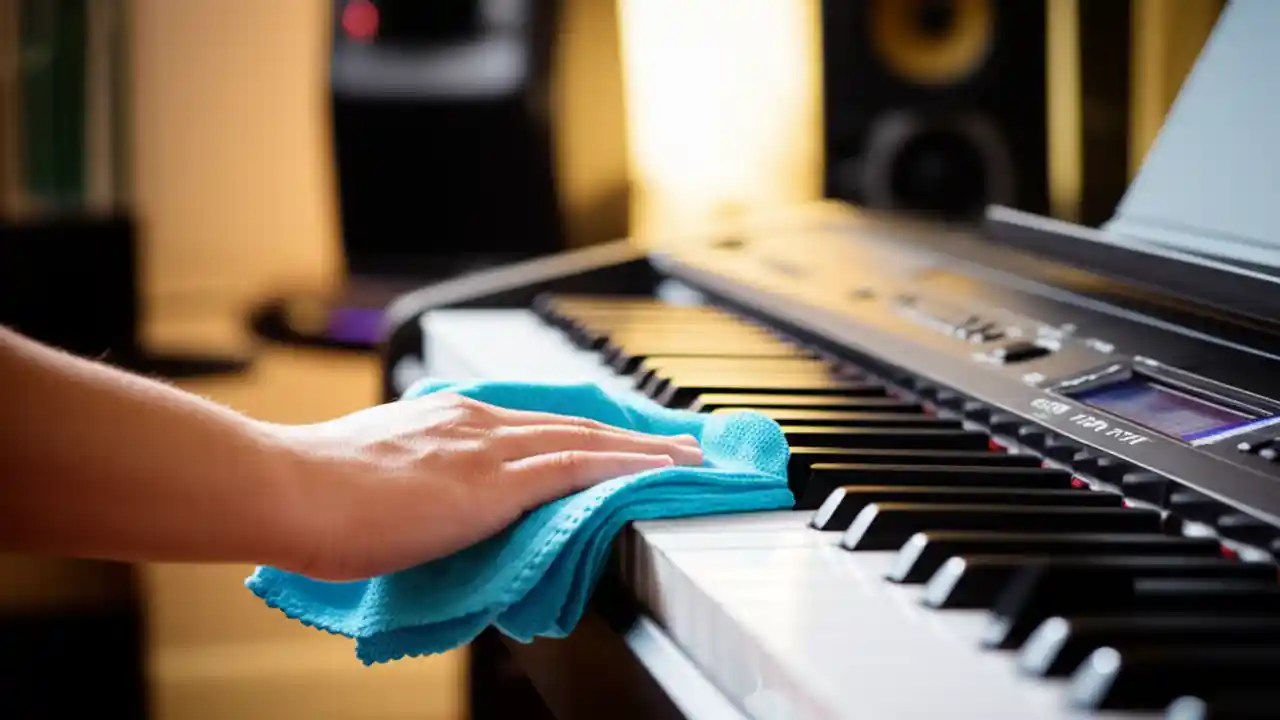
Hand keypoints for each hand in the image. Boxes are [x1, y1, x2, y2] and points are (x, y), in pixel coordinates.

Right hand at [266, 392, 701, 580]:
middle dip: (633, 434)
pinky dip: (621, 468)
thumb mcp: (378, 470)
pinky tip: (654, 475)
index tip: (621, 436)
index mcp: (449, 417)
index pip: (537, 421)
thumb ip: (418, 477)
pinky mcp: (490, 482)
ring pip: (587, 440)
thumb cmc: (315, 492)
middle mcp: (476, 421)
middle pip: (575, 422)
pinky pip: (573, 468)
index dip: (587, 429)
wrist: (290, 488)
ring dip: (644, 450)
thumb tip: (430, 502)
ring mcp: (486, 448)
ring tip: (688, 459)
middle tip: (679, 442)